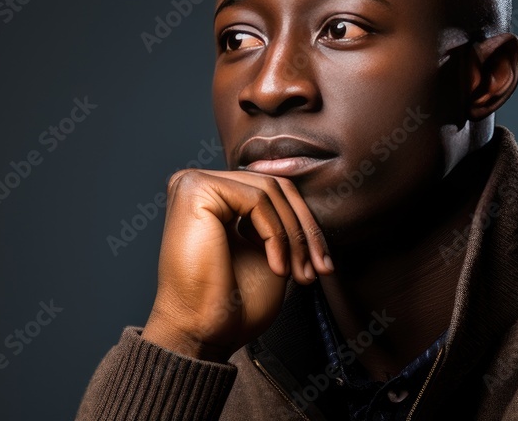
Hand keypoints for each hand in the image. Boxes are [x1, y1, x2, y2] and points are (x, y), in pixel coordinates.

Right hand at [141, 169, 333, 362]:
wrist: (201, 334)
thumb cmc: (231, 304)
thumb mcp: (270, 253)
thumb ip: (281, 222)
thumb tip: (311, 204)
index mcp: (212, 197)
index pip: (272, 193)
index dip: (304, 226)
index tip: (324, 264)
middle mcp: (197, 184)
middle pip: (274, 187)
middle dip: (305, 230)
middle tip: (321, 268)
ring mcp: (193, 183)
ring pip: (269, 191)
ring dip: (295, 236)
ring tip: (300, 274)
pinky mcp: (196, 190)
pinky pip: (256, 200)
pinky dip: (276, 235)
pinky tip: (277, 269)